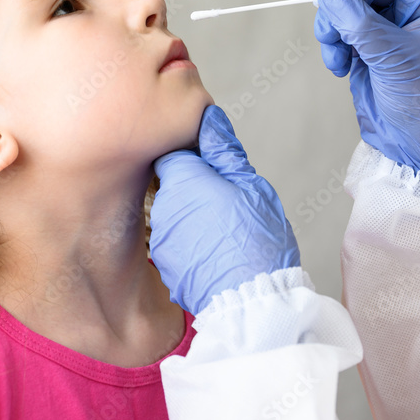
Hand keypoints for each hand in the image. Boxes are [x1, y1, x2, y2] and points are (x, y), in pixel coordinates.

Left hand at [150, 104, 300, 314]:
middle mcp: (163, 208)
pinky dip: (193, 242)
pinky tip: (217, 252)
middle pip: (173, 184)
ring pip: (176, 214)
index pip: (173, 153)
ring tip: (226, 230)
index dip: (195, 157)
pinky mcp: (166, 266)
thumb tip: (208, 118)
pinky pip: (177, 242)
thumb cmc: (258, 240)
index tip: (217, 168)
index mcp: (182, 181)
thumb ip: (224, 150)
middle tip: (229, 201)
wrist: (252, 301)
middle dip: (196, 187)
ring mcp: (162, 239)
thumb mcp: (251, 185)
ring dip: (194, 216)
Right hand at [313, 0, 419, 171]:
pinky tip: (339, 67)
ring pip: (345, 3)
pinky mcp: (366, 42)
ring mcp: (386, 24)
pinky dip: (332, 44)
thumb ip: (357, 20)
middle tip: (327, 26)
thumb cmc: (418, 98)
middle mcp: (410, 6)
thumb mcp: (390, 55)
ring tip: (336, 55)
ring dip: (332, 27)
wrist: (410, 141)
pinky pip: (338, 27)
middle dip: (340, 4)